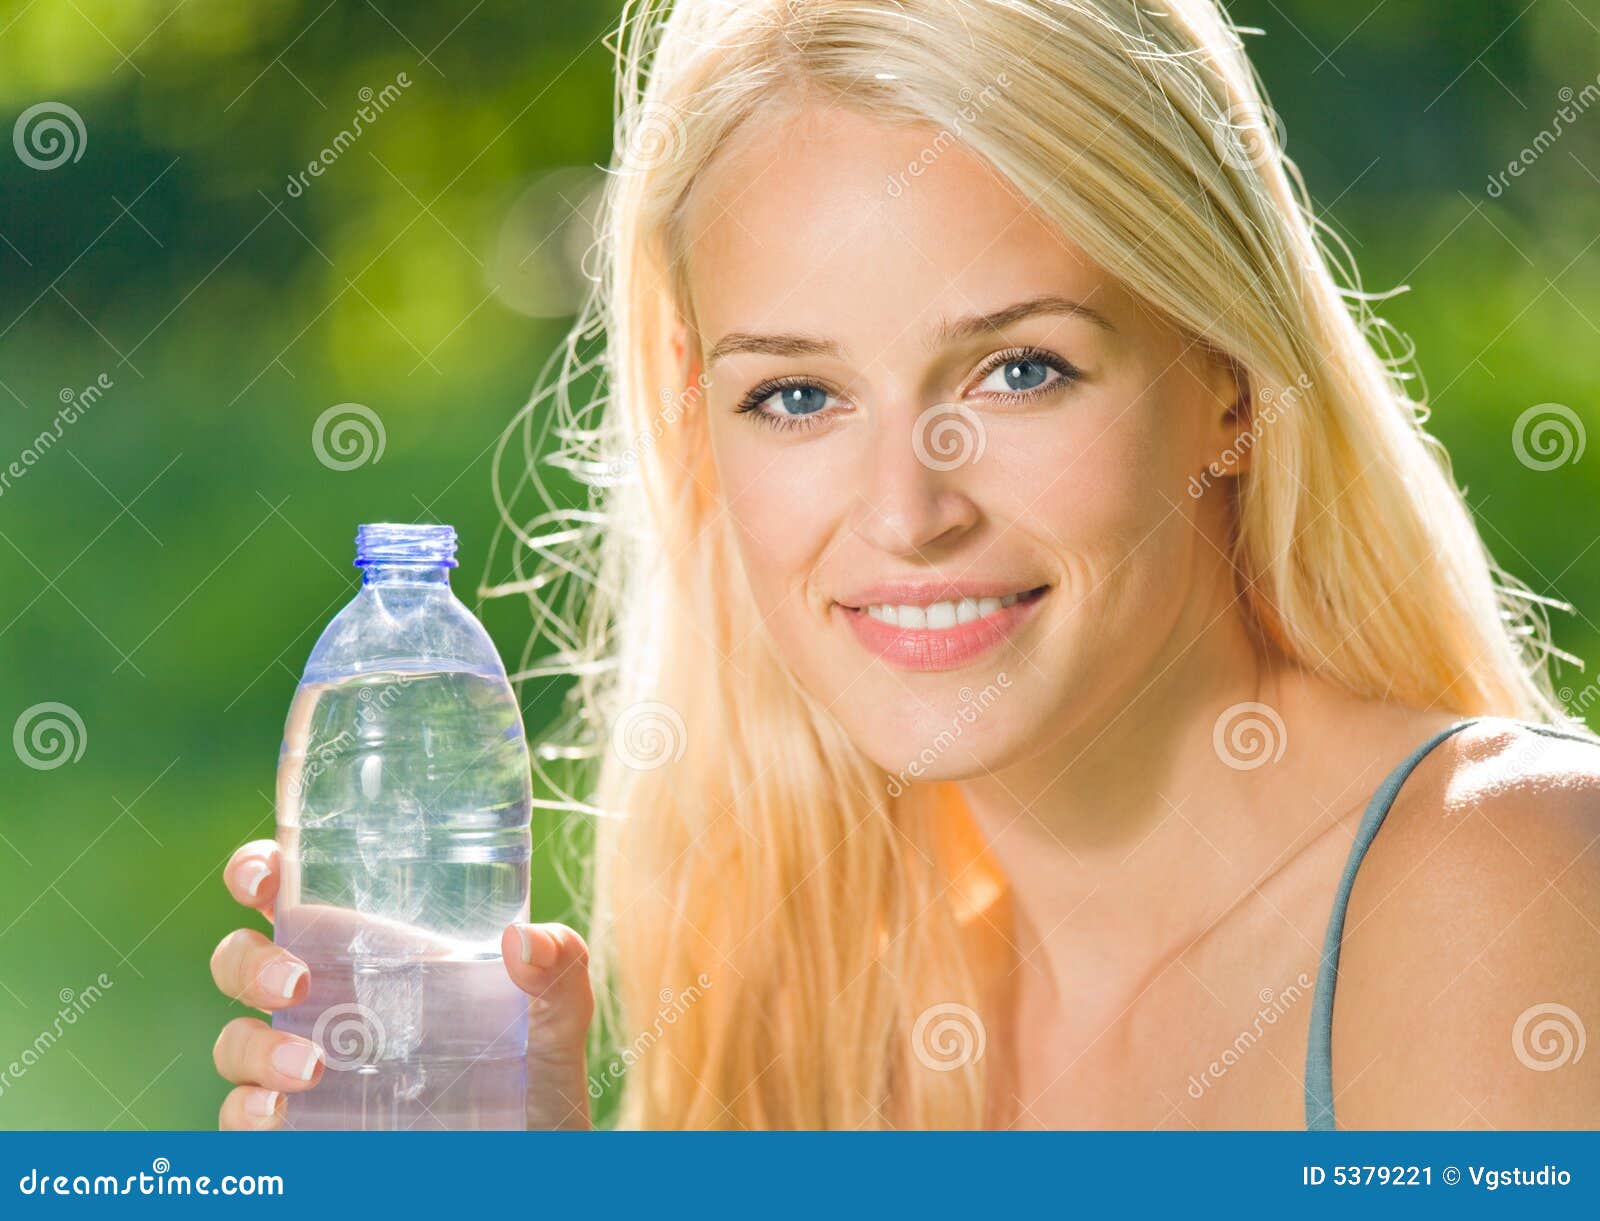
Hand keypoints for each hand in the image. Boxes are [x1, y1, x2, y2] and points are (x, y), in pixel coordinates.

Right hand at [210, 839, 594, 1129]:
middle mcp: (327, 1000)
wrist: (533, 1162)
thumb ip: (560, 966)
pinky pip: (243, 1116)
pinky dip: (246, 1112)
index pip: (294, 891)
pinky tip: (279, 1112)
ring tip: (313, 1067)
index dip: (260, 871)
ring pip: (235, 1040)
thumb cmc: (535, 1074)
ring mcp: (307, 1063)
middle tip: (296, 984)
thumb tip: (525, 940)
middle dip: (250, 963)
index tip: (263, 877)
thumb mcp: (557, 1014)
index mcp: (372, 948)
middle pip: (244, 959)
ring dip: (255, 1049)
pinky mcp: (302, 1129)